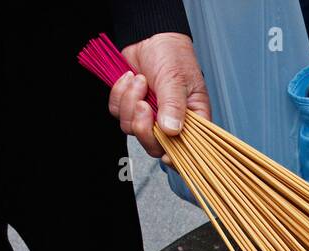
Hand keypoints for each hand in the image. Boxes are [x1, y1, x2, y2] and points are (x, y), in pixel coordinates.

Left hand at [111, 32, 211, 158]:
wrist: (150, 35)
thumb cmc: (172, 54)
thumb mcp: (176, 79)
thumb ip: (173, 105)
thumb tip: (172, 130)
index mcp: (191, 118)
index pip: (186, 149)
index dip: (175, 157)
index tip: (166, 155)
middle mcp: (170, 121)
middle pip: (154, 145)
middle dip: (144, 128)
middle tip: (144, 105)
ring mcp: (149, 115)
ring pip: (132, 128)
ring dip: (130, 103)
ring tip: (139, 80)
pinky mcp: (131, 106)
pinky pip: (118, 113)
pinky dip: (119, 95)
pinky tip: (129, 78)